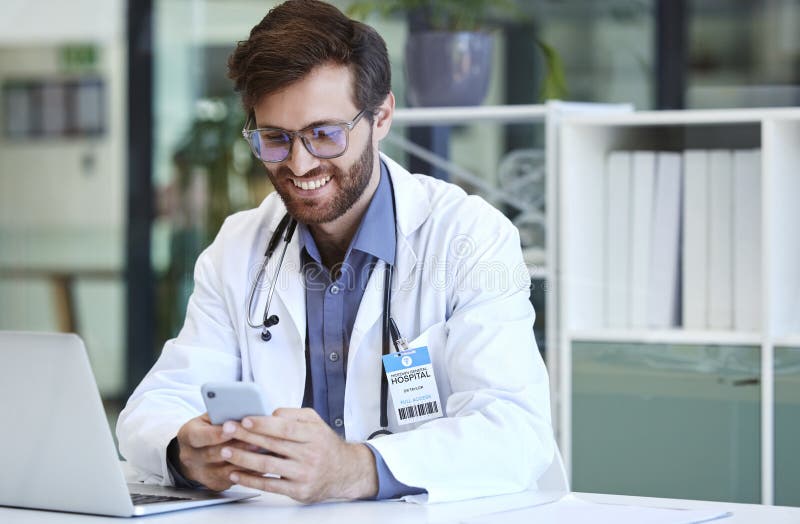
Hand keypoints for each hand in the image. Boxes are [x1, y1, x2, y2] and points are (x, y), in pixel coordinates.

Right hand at [174, 414, 261, 490]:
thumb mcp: (208, 418)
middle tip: (256, 441)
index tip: (231, 428)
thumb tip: (243, 411)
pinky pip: (234, 479)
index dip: (216, 433)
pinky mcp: (216, 484)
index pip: (200, 436)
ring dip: (246, 461)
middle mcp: (191, 457)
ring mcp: (203, 473)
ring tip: (264, 452)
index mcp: (188, 435)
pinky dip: (249, 472)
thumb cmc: (207, 429)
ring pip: (226, 469)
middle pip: (215, 454)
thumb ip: (221, 415)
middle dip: (237, 447)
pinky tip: (262, 464)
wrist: (195, 454)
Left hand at [219, 408, 378, 502]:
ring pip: (268, 466)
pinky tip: (236, 473)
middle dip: (246, 437)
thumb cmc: (324, 444)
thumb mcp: (315, 422)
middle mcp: (310, 454)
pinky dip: (250, 480)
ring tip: (225, 451)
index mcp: (314, 435)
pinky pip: (270, 485)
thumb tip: (268, 414)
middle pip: (273, 445)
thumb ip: (293, 415)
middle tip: (226, 431)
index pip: (285, 428)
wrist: (345, 472)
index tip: (244, 419)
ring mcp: (304, 474)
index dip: (263, 424)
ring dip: (243, 459)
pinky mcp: (298, 491)